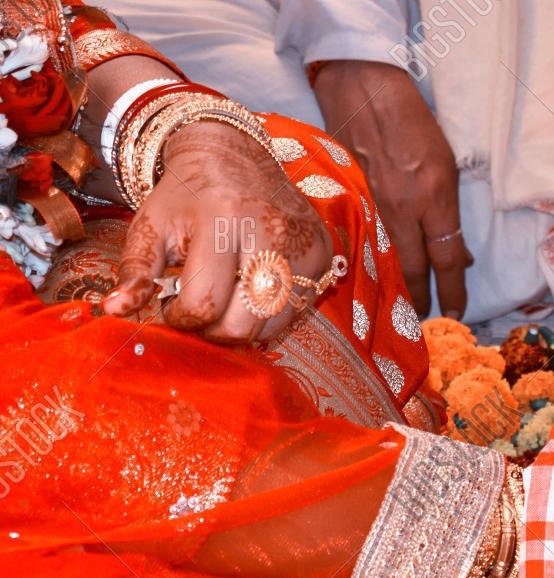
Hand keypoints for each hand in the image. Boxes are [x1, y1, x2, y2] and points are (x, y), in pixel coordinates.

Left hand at [102, 121, 332, 342]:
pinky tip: (252, 287)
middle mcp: (271, 234)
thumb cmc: (187, 195)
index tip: (170, 303)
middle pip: (241, 326)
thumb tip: (113, 310)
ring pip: (270, 326)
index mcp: (221, 219)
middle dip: (212, 329)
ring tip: (225, 295)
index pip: (203, 304)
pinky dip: (268, 312)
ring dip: (240, 323)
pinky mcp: (322, 256)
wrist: (237, 154)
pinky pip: (294, 312)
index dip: (179, 316)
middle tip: (199, 306)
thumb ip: (134, 270)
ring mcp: (303, 247)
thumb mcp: (152, 225)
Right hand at [313, 60, 468, 316]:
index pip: (449, 259)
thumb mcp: (447, 165)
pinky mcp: (348, 198)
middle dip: (423, 299)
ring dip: (397, 287)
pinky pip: (362, 240)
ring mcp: (372, 204)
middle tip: (429, 323)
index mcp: (435, 196)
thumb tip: (462, 255)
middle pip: (416, 268)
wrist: (363, 86)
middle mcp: (404, 206)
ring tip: (404, 310)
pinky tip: (374, 278)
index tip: (458, 314)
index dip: (454, 291)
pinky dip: (372, 262)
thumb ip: (451, 214)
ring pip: (387, 259)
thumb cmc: (413, 122)